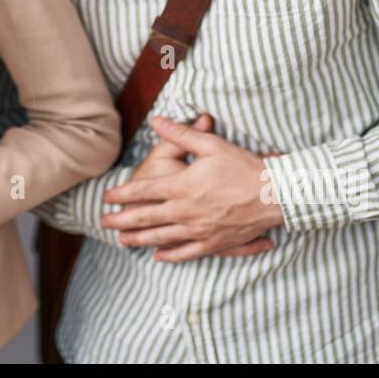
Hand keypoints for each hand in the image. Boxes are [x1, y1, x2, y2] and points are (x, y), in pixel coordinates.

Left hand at [102, 114, 285, 261]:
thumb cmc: (244, 166)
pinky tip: (158, 256)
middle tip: (103, 222)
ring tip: (121, 240)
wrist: (275, 195)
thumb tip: (156, 121)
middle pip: (146, 218)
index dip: (123, 194)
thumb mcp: (212, 144)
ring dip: (138, 239)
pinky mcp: (214, 243)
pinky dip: (170, 255)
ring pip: (161, 238)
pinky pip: (187, 253)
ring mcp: (199, 230)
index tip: (107, 196)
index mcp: (183, 186)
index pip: (144, 191)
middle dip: (121, 220)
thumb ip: (181, 133)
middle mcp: (187, 211)